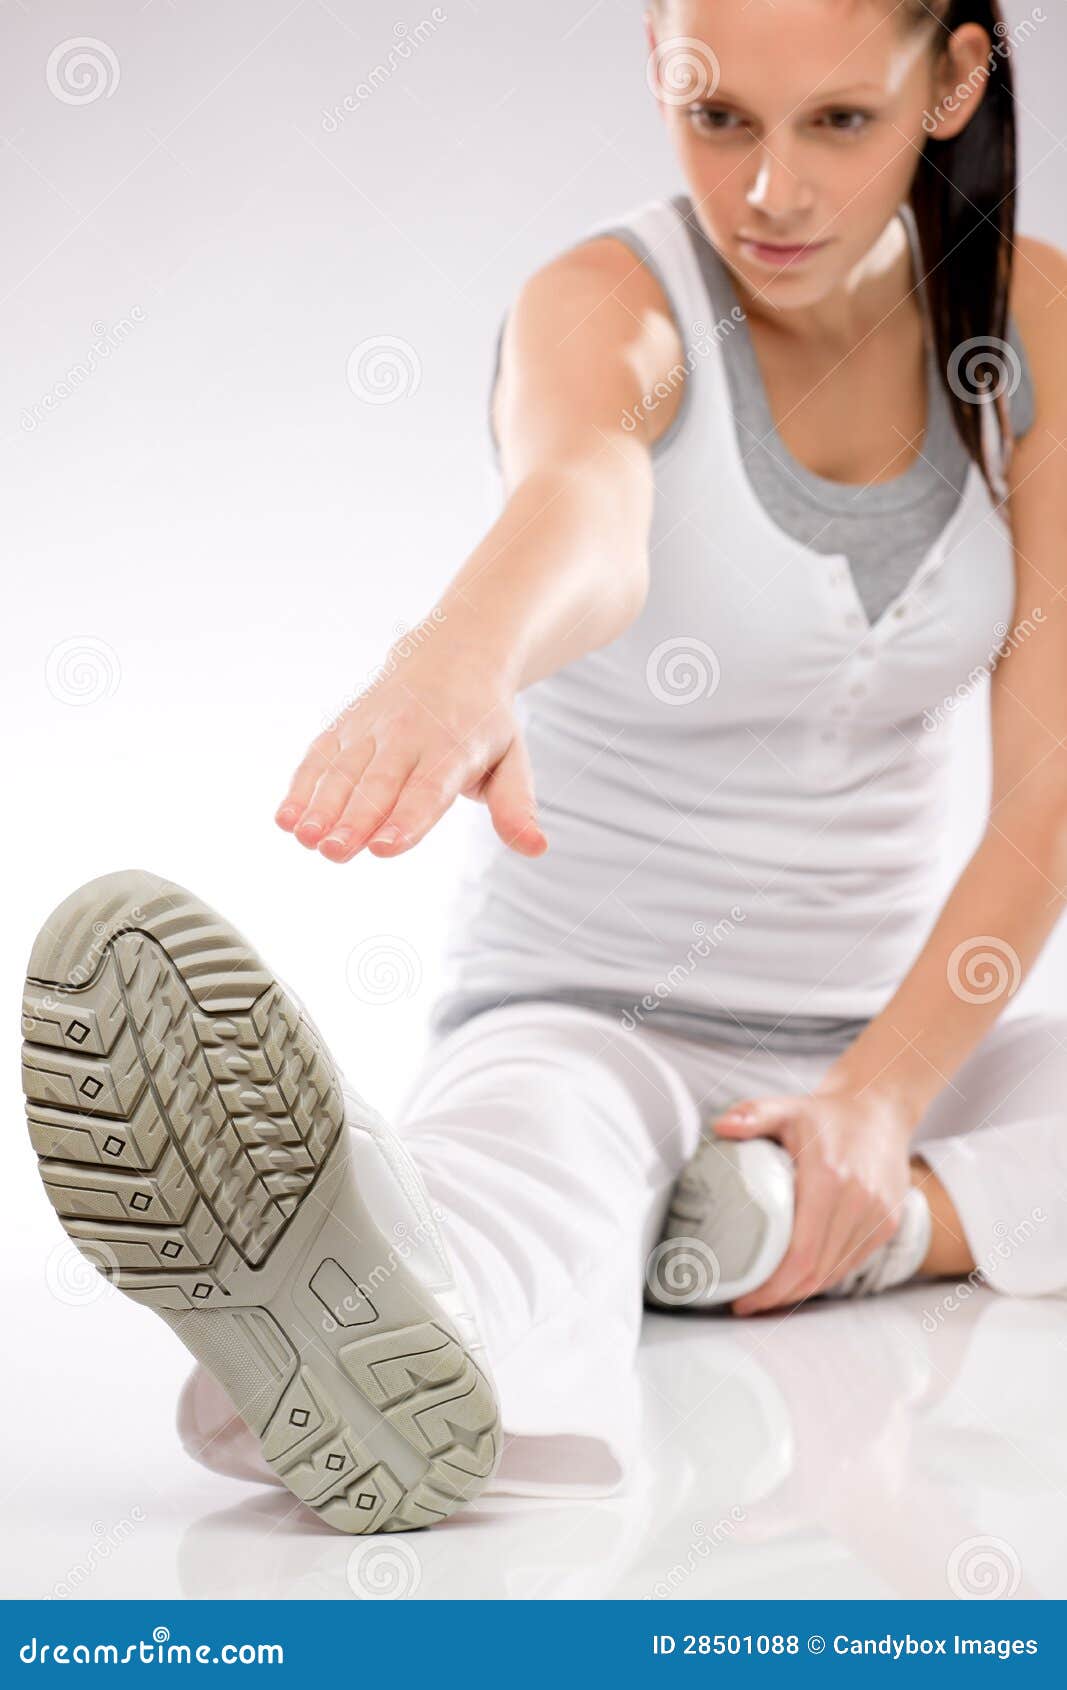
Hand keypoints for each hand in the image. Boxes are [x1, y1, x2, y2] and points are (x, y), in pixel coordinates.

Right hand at [274, 635, 547, 863]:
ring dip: (321, 806)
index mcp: (453, 748)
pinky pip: (320, 757)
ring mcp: (373, 728)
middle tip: (334, 852)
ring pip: (344, 771)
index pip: (429, 789)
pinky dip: (301, 786)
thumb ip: (516, 806)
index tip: (385, 848)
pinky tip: (285, 819)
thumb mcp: (511, 758)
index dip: (407, 819)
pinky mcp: (346, 726)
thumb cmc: (484, 723)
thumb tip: (537, 848)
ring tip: (305, 839)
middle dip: (355, 819)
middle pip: (379, 783)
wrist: (455, 652)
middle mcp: (409, 735)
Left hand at [714, 1087, 913, 1314]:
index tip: (744, 1299)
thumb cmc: (824, 1114)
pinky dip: (824, 1277)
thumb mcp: (786, 1108)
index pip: (802, 1252)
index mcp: (829, 1178)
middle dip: (780, 1296)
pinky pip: (852, 1262)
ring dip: (801, 1292)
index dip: (772, 1286)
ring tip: (767, 1297)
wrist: (878, 1108)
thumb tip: (719, 1127)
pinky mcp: (887, 1223)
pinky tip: (798, 1281)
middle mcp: (859, 1201)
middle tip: (747, 1304)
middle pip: (817, 1271)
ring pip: (836, 1272)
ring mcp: (877, 1215)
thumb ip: (753, 1114)